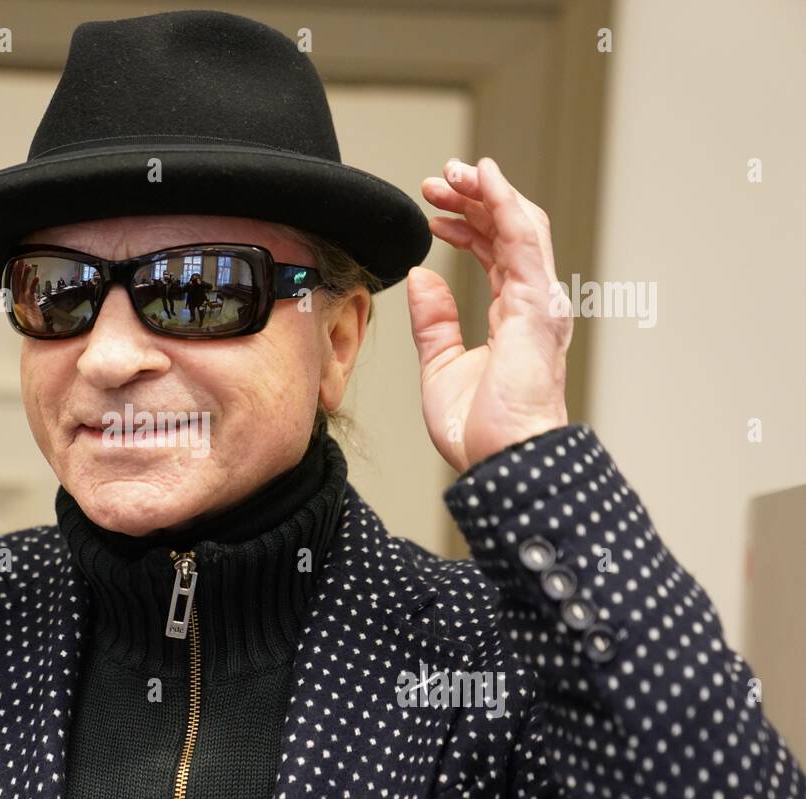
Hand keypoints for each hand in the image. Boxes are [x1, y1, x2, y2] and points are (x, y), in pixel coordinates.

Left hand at [408, 157, 570, 472]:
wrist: (501, 464)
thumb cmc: (479, 431)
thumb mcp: (440, 367)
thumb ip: (433, 321)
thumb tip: (422, 277)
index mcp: (513, 315)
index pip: (495, 251)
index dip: (465, 223)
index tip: (431, 209)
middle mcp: (533, 302)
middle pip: (508, 230)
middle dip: (473, 197)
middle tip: (436, 180)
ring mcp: (540, 302)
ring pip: (520, 224)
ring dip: (486, 190)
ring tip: (452, 171)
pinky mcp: (537, 305)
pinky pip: (524, 239)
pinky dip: (505, 203)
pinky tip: (484, 179)